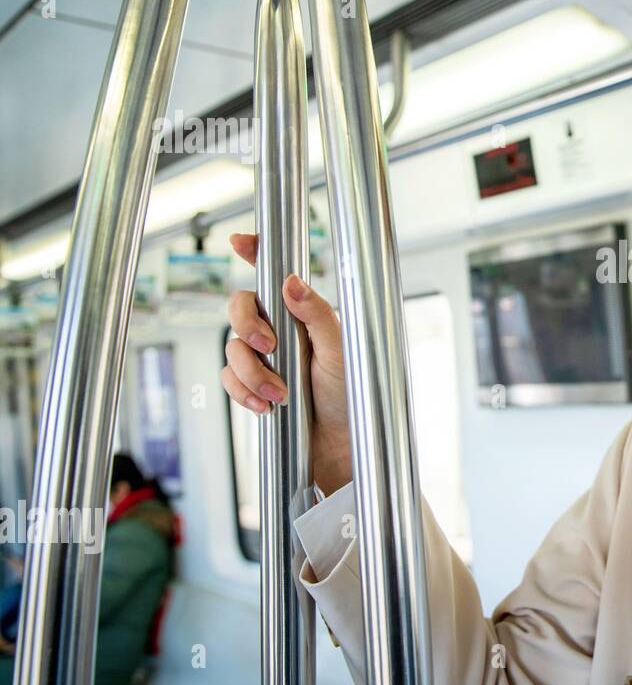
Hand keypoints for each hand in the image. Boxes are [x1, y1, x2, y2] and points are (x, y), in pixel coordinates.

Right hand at [220, 233, 351, 494]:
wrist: (340, 443)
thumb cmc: (349, 393)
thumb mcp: (340, 351)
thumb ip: (317, 316)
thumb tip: (292, 282)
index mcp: (304, 314)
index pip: (274, 275)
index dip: (255, 253)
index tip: (241, 241)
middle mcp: (280, 330)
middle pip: (240, 305)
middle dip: (247, 324)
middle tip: (268, 346)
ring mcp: (263, 357)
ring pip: (232, 347)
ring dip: (252, 372)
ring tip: (280, 393)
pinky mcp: (250, 383)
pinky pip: (228, 378)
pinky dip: (244, 392)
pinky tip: (266, 405)